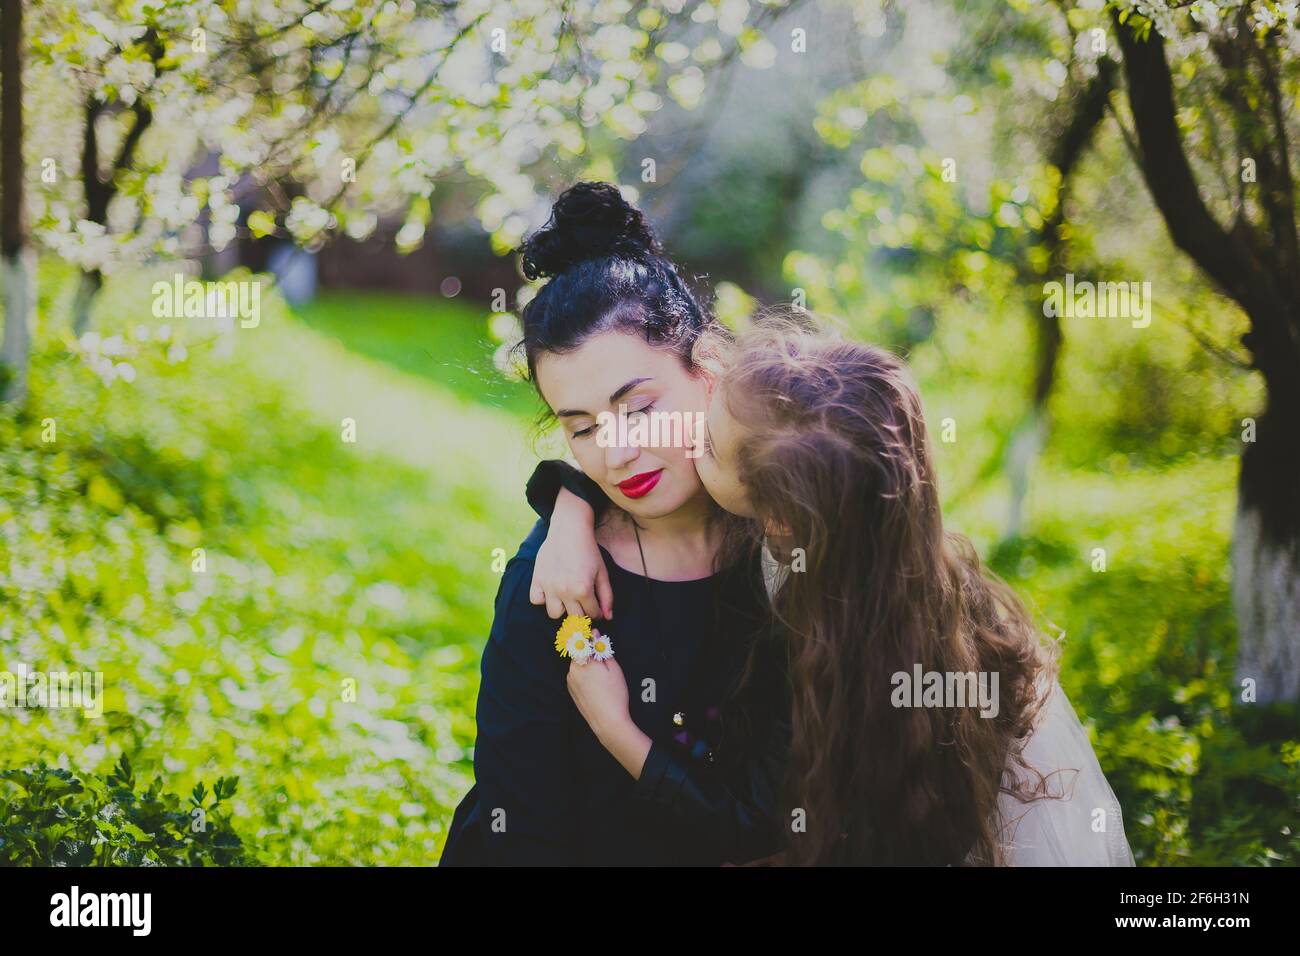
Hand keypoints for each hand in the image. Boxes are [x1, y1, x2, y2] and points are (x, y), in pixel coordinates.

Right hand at [530, 487, 612, 619]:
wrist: (569, 530)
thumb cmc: (588, 551)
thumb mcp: (602, 573)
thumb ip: (607, 597)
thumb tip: (608, 617)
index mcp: (583, 590)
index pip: (592, 614)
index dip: (596, 612)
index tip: (595, 606)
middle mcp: (565, 591)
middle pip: (574, 617)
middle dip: (582, 612)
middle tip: (582, 602)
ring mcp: (549, 586)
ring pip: (554, 614)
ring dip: (562, 608)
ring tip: (566, 597)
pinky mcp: (537, 579)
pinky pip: (536, 600)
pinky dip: (543, 598)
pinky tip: (551, 591)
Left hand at [567, 648, 651, 778]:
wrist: (608, 721)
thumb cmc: (614, 694)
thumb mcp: (614, 668)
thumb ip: (602, 649)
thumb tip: (595, 635)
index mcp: (582, 662)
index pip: (582, 641)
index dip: (588, 636)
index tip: (593, 633)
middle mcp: (572, 670)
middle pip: (579, 653)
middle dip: (590, 653)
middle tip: (604, 662)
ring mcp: (570, 682)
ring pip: (578, 666)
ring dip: (587, 665)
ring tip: (603, 678)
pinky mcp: (571, 691)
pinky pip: (577, 677)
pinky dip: (585, 677)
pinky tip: (597, 686)